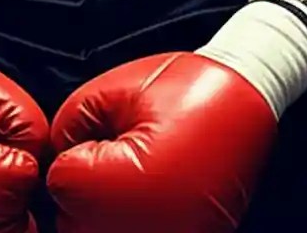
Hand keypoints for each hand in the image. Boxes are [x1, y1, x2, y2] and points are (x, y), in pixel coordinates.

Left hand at [47, 53, 276, 232]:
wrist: (250, 96)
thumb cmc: (183, 87)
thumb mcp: (111, 91)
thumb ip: (69, 126)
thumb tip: (56, 161)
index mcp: (116, 186)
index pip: (60, 182)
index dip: (80, 148)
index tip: (116, 131)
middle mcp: (139, 227)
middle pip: (76, 220)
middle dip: (89, 186)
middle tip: (129, 150)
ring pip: (99, 232)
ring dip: (107, 210)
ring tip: (142, 173)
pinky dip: (136, 218)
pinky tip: (157, 191)